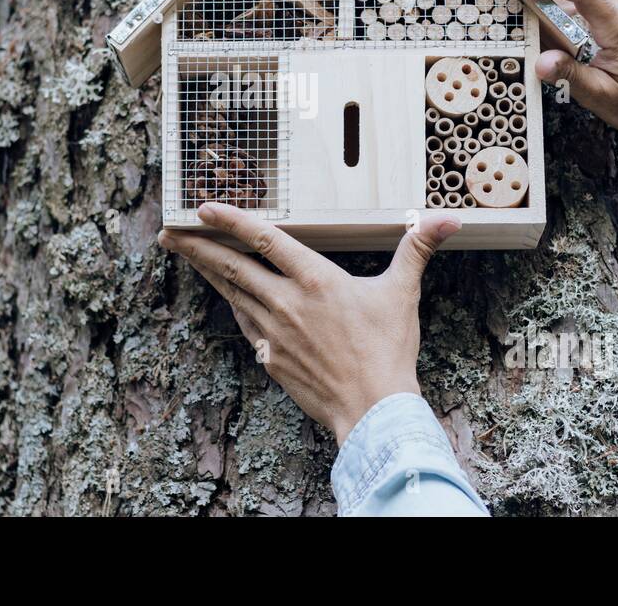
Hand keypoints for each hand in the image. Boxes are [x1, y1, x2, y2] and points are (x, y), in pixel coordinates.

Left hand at [159, 203, 459, 443]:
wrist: (372, 409)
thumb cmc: (388, 350)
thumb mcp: (403, 293)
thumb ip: (417, 249)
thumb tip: (448, 219)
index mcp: (315, 280)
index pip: (265, 239)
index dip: (231, 220)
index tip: (203, 206)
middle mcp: (286, 302)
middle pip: (232, 266)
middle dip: (197, 247)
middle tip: (169, 232)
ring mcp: (273, 333)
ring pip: (232, 295)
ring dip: (208, 273)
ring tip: (187, 256)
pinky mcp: (271, 359)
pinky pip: (247, 326)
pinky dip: (236, 308)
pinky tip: (230, 301)